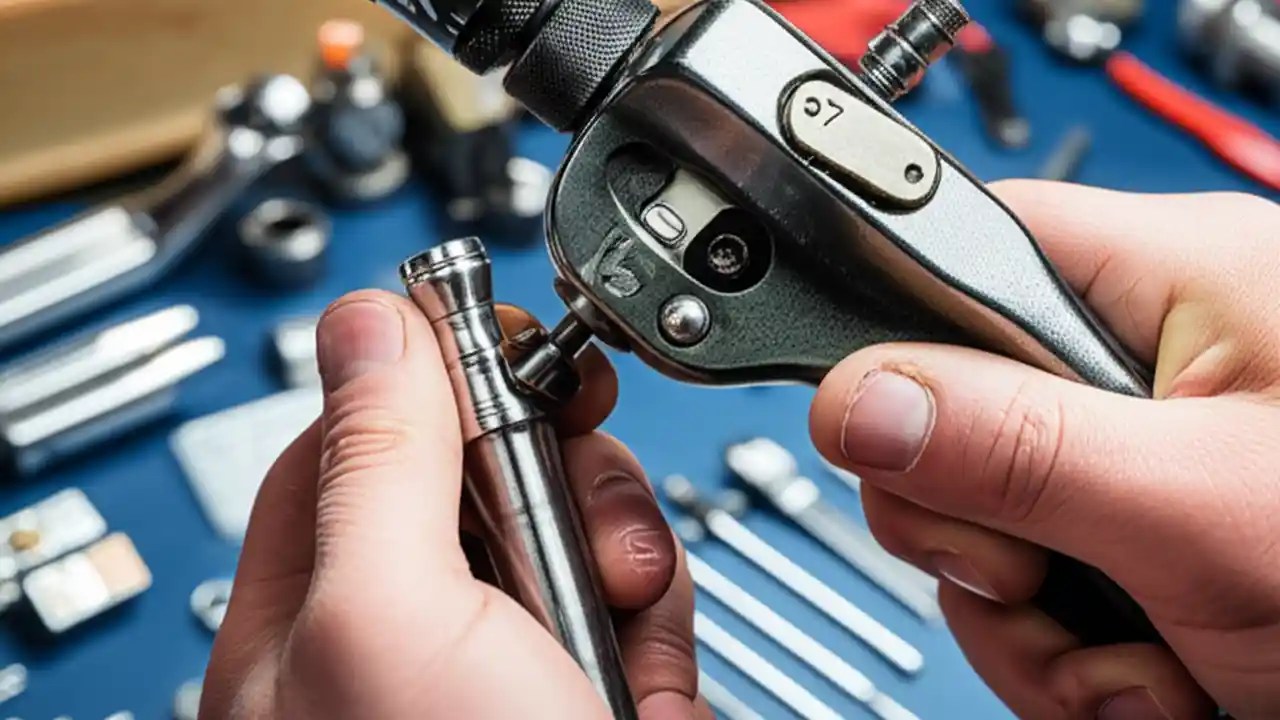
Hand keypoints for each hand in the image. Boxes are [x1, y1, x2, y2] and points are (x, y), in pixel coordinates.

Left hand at [201, 291, 706, 718]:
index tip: (510, 346)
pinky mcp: (587, 691)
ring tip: (618, 636)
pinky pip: (639, 611)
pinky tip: (642, 697)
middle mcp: (406, 641)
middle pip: (496, 476)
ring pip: (581, 538)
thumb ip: (376, 460)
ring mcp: (504, 670)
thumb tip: (365, 320)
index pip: (363, 438)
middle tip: (577, 524)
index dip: (440, 379)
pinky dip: (659, 644)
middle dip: (564, 490)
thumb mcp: (392, 617)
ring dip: (627, 574)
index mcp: (312, 618)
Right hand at [810, 183, 1279, 718]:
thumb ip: (1017, 446)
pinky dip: (1067, 659)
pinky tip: (1152, 675)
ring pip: (974, 529)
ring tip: (1145, 663)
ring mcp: (1132, 461)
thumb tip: (857, 396)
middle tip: (1048, 579)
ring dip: (1032, 627)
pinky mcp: (1131, 539)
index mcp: (1169, 284)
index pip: (953, 254)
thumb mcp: (1205, 512)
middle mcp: (1142, 364)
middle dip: (974, 538)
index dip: (890, 337)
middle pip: (939, 418)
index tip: (865, 423)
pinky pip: (1025, 593)